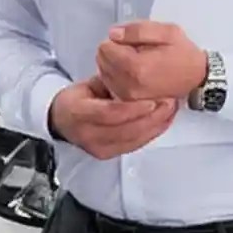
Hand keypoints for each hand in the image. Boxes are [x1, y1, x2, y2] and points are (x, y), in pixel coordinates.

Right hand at [48, 76, 178, 159]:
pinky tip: (163, 122)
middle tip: (170, 102)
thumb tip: (135, 77)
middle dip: (152, 117)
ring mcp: (97, 148)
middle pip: (125, 130)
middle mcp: (87, 135)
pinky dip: (152, 133)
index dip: (132, 109)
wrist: (60, 120)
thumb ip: (110, 83)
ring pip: (133, 140)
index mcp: (77, 112)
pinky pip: (134, 145)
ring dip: (156, 126)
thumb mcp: (89, 85)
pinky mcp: (107, 155)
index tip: (152, 101)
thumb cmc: (75, 99)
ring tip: (171, 110)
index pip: (108, 114)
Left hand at [96, 20, 207, 101]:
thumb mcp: (166, 31)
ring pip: (103, 72)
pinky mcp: (129, 103)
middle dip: (114, 52)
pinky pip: (110, 84)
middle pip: (101, 60)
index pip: (105, 48)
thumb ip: (136, 30)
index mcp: (136, 67)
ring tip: (136, 62)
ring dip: (114, 64)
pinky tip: (133, 73)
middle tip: (135, 52)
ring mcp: (127, 97)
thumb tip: (113, 34)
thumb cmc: (182, 53)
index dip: (118, 40)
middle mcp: (128, 85)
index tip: (133, 42)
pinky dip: (116, 76)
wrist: (197, 77)